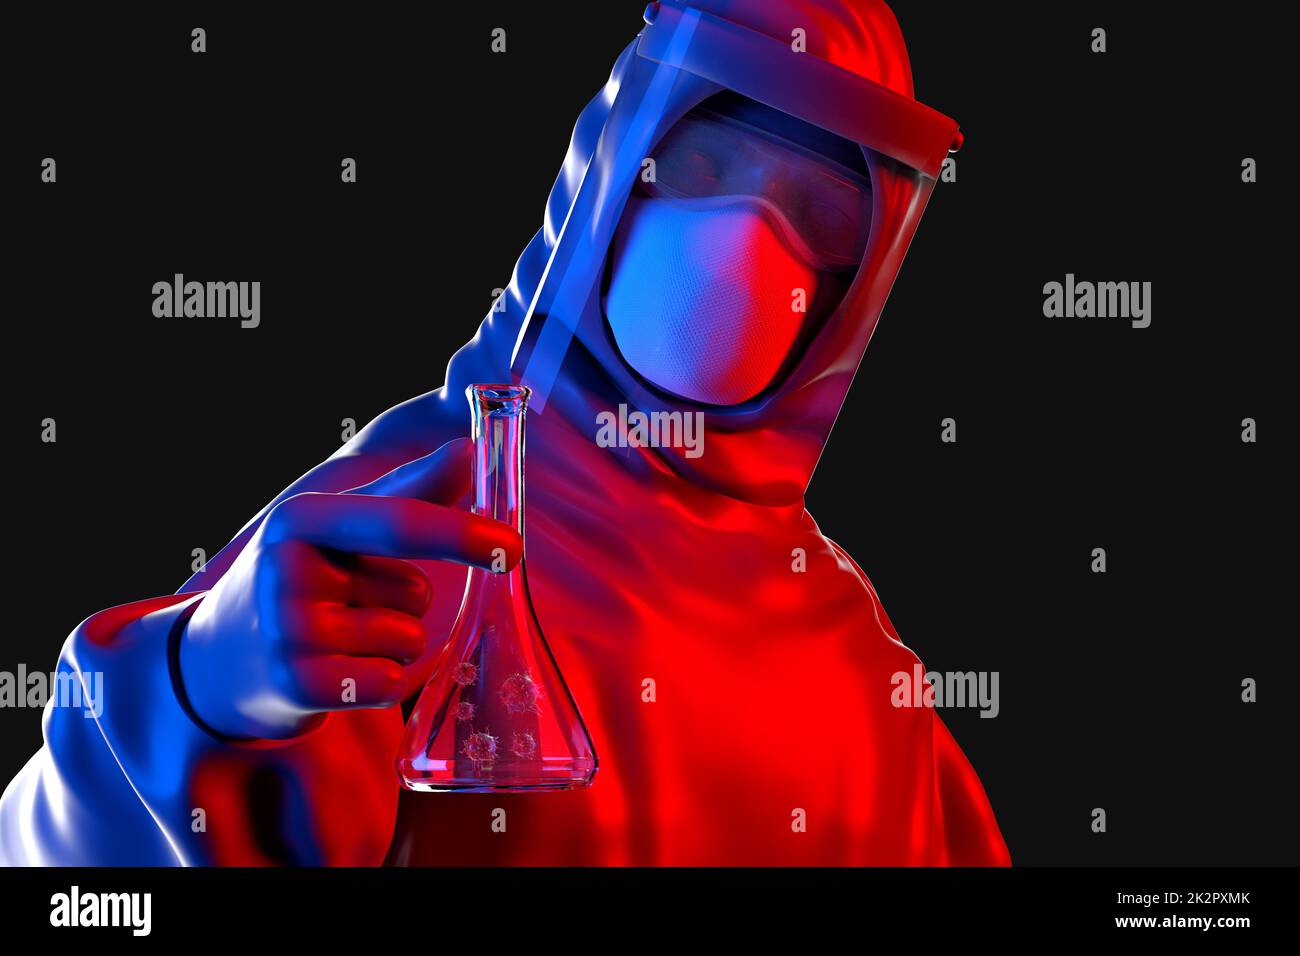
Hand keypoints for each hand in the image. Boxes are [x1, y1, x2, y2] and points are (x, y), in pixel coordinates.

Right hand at [178, 438, 520, 739]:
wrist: (222, 658)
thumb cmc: (305, 577)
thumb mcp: (342, 527)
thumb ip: (410, 491)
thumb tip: (469, 451)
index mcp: (304, 518)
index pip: (400, 521)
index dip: (462, 532)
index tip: (512, 545)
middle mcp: (289, 569)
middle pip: (415, 592)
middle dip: (406, 601)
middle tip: (353, 601)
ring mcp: (289, 630)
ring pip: (407, 638)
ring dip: (393, 642)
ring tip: (340, 636)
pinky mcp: (299, 685)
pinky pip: (391, 682)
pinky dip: (382, 680)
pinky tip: (340, 671)